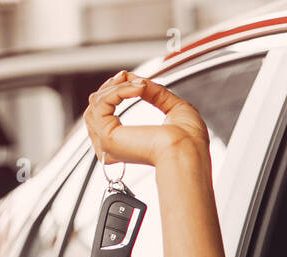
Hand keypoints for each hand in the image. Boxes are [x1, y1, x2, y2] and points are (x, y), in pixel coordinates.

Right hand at [84, 70, 209, 168]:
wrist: (188, 150)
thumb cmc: (189, 140)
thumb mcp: (173, 108)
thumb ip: (154, 93)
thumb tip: (138, 80)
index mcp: (127, 144)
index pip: (105, 114)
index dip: (116, 93)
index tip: (131, 80)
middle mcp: (113, 146)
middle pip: (96, 106)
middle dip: (114, 87)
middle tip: (130, 77)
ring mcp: (106, 142)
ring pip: (96, 102)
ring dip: (118, 87)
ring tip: (140, 85)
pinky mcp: (106, 136)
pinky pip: (100, 104)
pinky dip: (119, 91)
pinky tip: (137, 89)